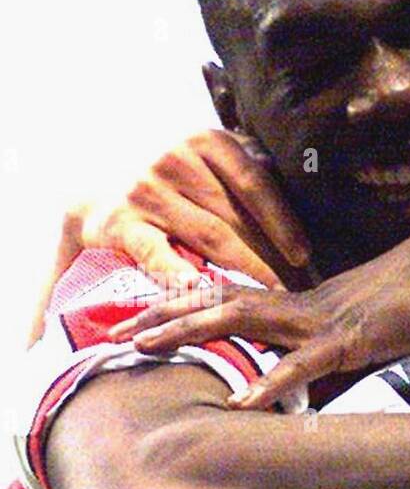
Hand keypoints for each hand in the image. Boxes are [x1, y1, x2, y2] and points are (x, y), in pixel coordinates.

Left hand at [31, 132, 312, 347]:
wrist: (104, 151)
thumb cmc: (107, 224)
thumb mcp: (80, 256)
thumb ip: (61, 299)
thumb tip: (32, 349)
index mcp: (117, 218)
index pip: (152, 253)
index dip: (179, 278)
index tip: (206, 300)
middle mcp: (147, 185)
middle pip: (210, 240)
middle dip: (251, 277)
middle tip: (282, 311)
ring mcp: (178, 158)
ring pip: (236, 216)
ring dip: (270, 255)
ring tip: (295, 289)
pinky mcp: (209, 139)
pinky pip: (254, 183)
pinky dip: (278, 218)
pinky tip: (298, 249)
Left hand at [108, 207, 409, 408]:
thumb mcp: (374, 326)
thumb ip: (341, 351)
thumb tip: (321, 381)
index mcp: (307, 303)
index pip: (236, 299)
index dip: (189, 305)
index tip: (147, 316)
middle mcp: (304, 305)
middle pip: (219, 304)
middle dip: (165, 316)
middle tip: (116, 334)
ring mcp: (323, 319)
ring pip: (241, 321)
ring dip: (188, 332)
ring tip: (143, 348)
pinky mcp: (351, 338)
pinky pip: (300, 363)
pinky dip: (268, 382)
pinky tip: (240, 403)